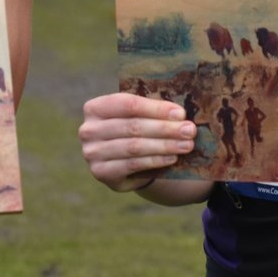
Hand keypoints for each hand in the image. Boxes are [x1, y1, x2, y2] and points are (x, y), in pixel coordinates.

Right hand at [79, 93, 195, 190]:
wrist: (122, 160)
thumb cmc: (134, 129)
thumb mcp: (139, 115)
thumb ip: (153, 110)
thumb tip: (181, 115)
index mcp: (95, 107)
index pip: (128, 104)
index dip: (156, 109)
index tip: (180, 113)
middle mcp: (88, 130)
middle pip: (132, 126)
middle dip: (165, 128)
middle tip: (189, 131)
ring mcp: (92, 153)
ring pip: (134, 147)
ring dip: (164, 145)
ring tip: (186, 145)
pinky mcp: (101, 172)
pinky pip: (132, 165)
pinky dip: (155, 161)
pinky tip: (172, 158)